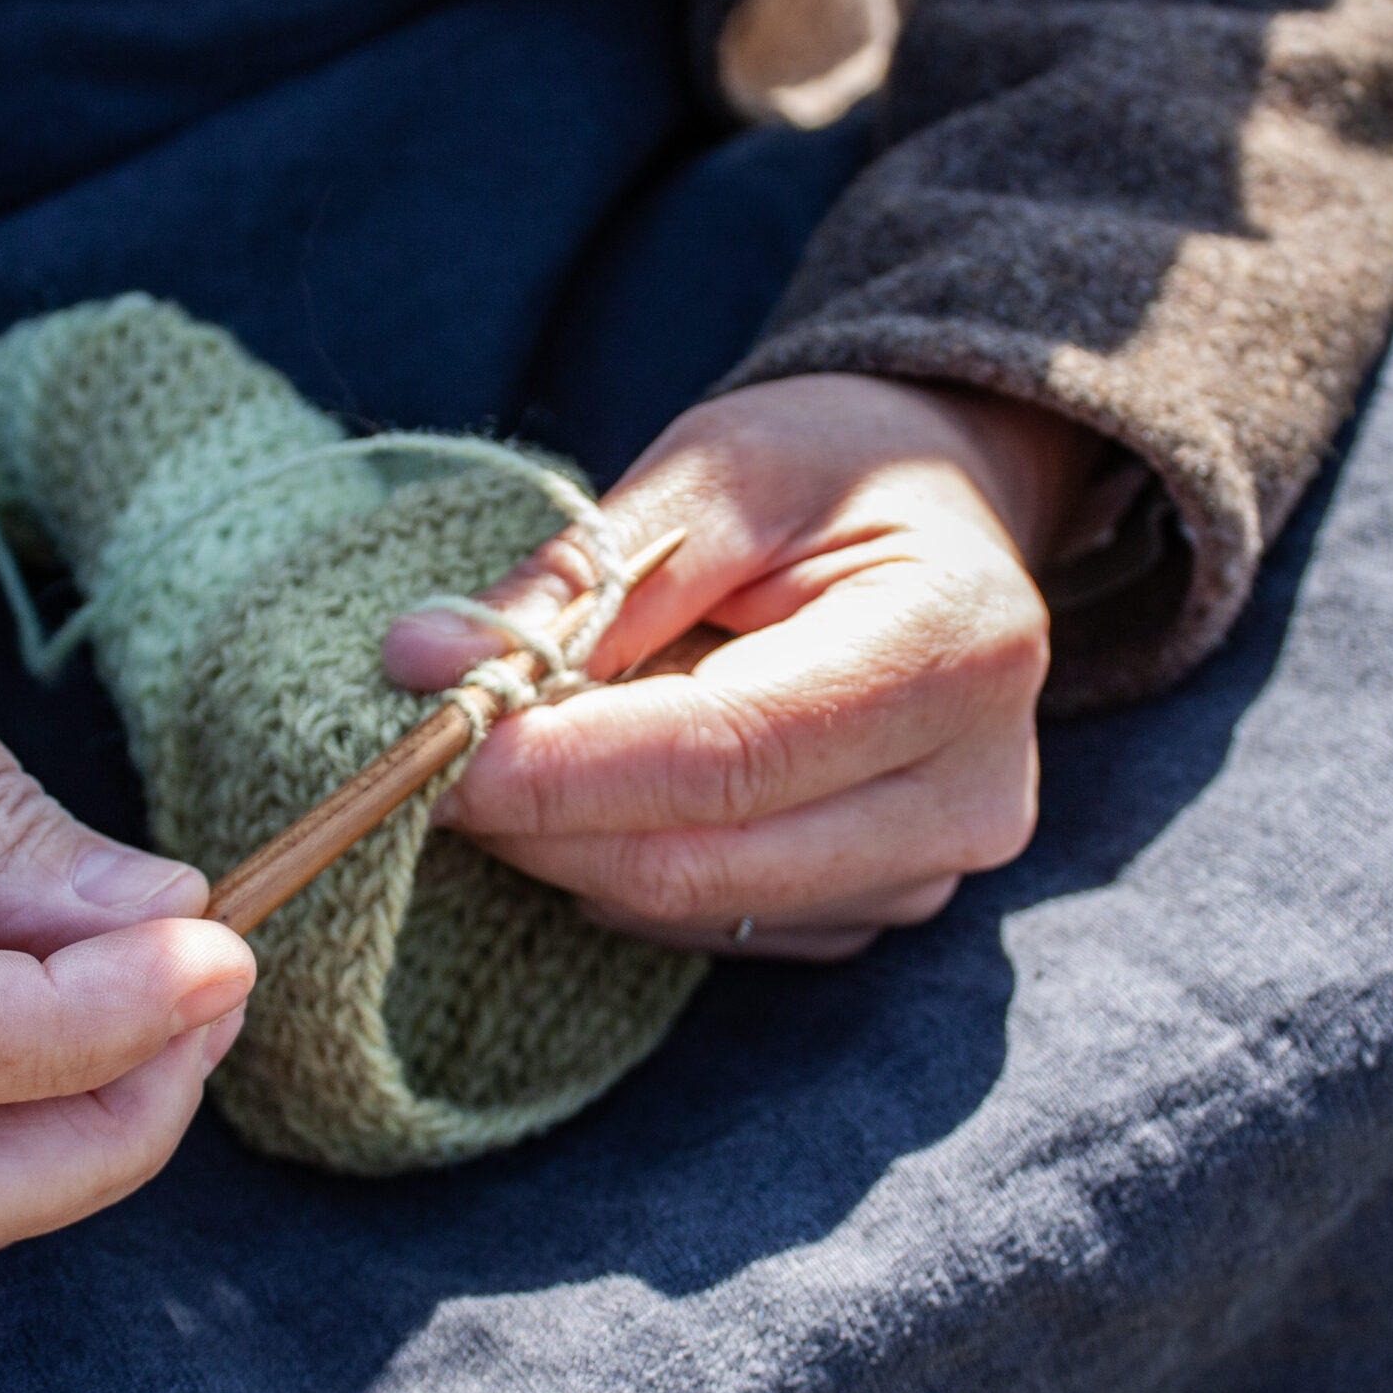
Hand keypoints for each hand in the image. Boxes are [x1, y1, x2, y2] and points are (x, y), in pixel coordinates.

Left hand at [384, 373, 1096, 958]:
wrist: (942, 509)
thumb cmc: (834, 467)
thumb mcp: (718, 469)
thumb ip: (585, 572)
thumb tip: (424, 661)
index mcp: (952, 651)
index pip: (725, 753)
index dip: (561, 765)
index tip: (431, 737)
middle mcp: (968, 789)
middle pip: (703, 859)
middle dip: (540, 819)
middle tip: (429, 752)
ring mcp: (934, 868)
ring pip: (696, 907)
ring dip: (570, 845)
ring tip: (520, 744)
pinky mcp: (884, 907)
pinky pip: (717, 925)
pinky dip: (625, 867)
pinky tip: (604, 786)